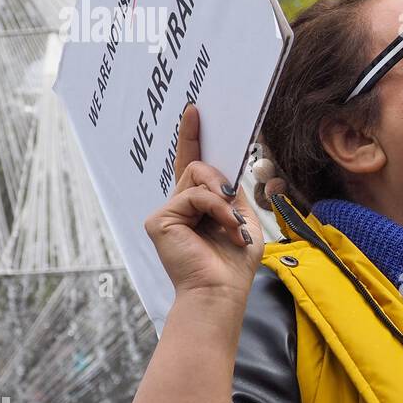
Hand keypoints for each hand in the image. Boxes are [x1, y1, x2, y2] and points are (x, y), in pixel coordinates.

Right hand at [143, 105, 263, 301]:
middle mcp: (178, 207)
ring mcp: (167, 213)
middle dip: (222, 181)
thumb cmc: (233, 263)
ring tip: (233, 225)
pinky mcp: (160, 220)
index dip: (192, 137)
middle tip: (233, 202)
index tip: (194, 110)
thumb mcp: (242, 219)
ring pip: (197, 176)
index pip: (192, 165)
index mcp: (198, 207)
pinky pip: (194, 195)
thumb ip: (231, 194)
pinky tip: (225, 227)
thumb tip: (225, 174)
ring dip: (224, 199)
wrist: (221, 291)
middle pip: (198, 166)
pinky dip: (216, 208)